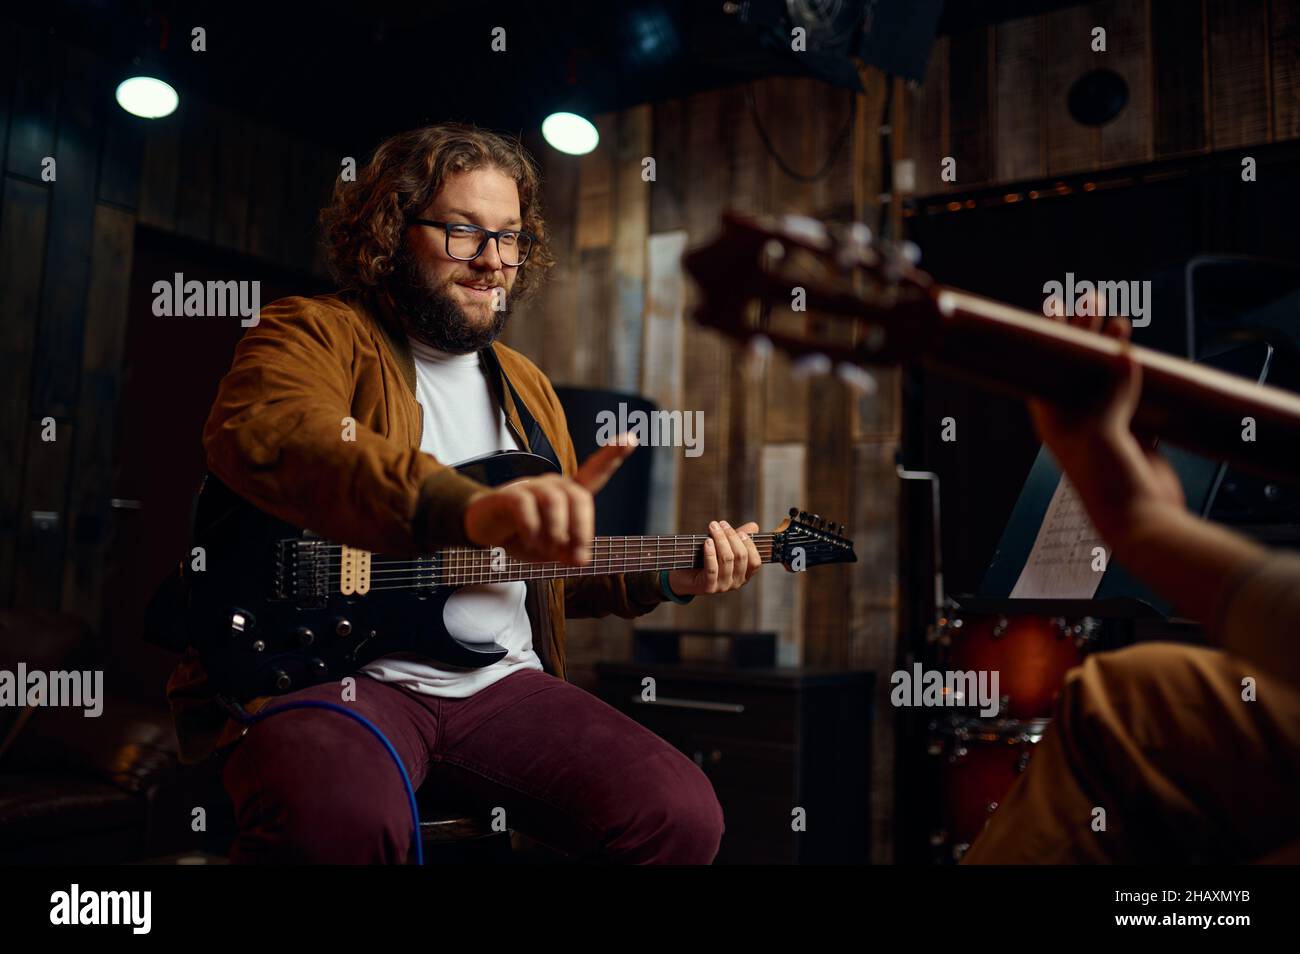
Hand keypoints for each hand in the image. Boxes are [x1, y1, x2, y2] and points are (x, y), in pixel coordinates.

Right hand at [462, 434, 637, 565]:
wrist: (484, 531)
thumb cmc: (523, 535)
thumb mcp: (550, 550)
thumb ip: (568, 552)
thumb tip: (580, 558)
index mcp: (567, 495)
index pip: (594, 472)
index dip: (612, 455)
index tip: (631, 439)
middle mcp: (552, 485)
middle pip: (578, 497)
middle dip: (582, 530)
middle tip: (575, 557)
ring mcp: (529, 487)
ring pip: (554, 501)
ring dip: (555, 532)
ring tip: (547, 550)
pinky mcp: (508, 495)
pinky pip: (526, 507)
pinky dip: (532, 530)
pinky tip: (530, 542)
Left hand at [668, 520, 761, 595]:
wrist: (683, 576)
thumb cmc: (706, 559)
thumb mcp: (724, 547)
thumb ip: (739, 538)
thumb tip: (754, 526)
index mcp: (744, 575)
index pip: (755, 562)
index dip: (750, 545)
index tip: (740, 532)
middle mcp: (736, 583)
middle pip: (740, 557)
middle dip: (731, 536)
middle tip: (722, 523)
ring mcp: (723, 587)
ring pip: (726, 559)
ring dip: (720, 540)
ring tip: (713, 527)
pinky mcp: (709, 587)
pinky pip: (712, 568)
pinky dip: (710, 553)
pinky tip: (707, 541)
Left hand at [1027, 309, 1184, 551]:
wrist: (1142, 521)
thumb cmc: (1108, 483)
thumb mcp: (1101, 433)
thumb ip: (1109, 394)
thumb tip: (1123, 354)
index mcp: (1052, 421)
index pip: (1046, 367)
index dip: (1050, 337)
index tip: (1056, 306)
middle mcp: (1074, 421)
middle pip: (1074, 365)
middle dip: (1083, 331)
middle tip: (1091, 297)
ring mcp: (1104, 427)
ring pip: (1105, 377)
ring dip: (1111, 348)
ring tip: (1117, 317)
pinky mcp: (1134, 434)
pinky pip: (1133, 395)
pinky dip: (1136, 373)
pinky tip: (1140, 353)